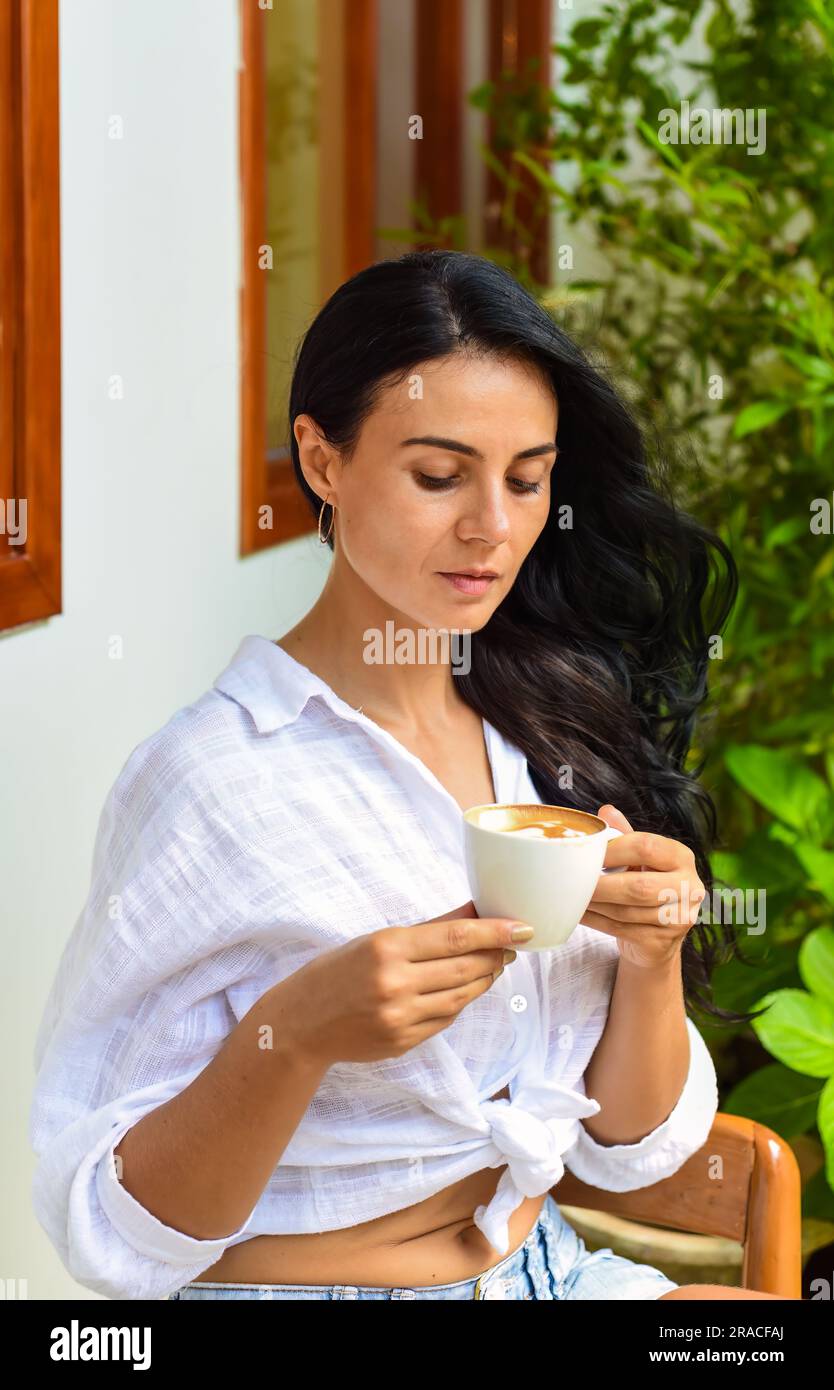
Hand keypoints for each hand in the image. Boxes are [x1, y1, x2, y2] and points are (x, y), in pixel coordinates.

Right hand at [280, 901, 522, 1065]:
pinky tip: (461, 989)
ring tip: (492, 965)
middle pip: (465, 968)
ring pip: (461, 997)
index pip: (456, 937)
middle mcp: (395, 983)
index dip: (495, 932)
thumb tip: (475, 911)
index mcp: (387, 947)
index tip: (523, 927)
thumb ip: (430, 928)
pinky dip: (459, 1003)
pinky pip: (445, 1020)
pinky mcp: (403, 1042)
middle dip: (496, 956)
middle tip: (511, 946)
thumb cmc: (338, 972)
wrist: (300, 1023)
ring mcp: (400, 1018)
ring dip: (483, 980)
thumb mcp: (377, 939)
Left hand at [581, 805, 704, 968]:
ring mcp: (680, 918)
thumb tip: (606, 811)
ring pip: (628, 912)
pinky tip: (579, 913)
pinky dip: (596, 921)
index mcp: (682, 857)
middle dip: (601, 885)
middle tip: (573, 881)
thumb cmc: (645, 885)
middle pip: (639, 886)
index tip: (587, 851)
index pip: (647, 847)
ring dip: (595, 904)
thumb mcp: (639, 859)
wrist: (657, 936)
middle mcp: (689, 887)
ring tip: (571, 896)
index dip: (614, 849)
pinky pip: (622, 931)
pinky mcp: (663, 943)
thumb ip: (625, 836)